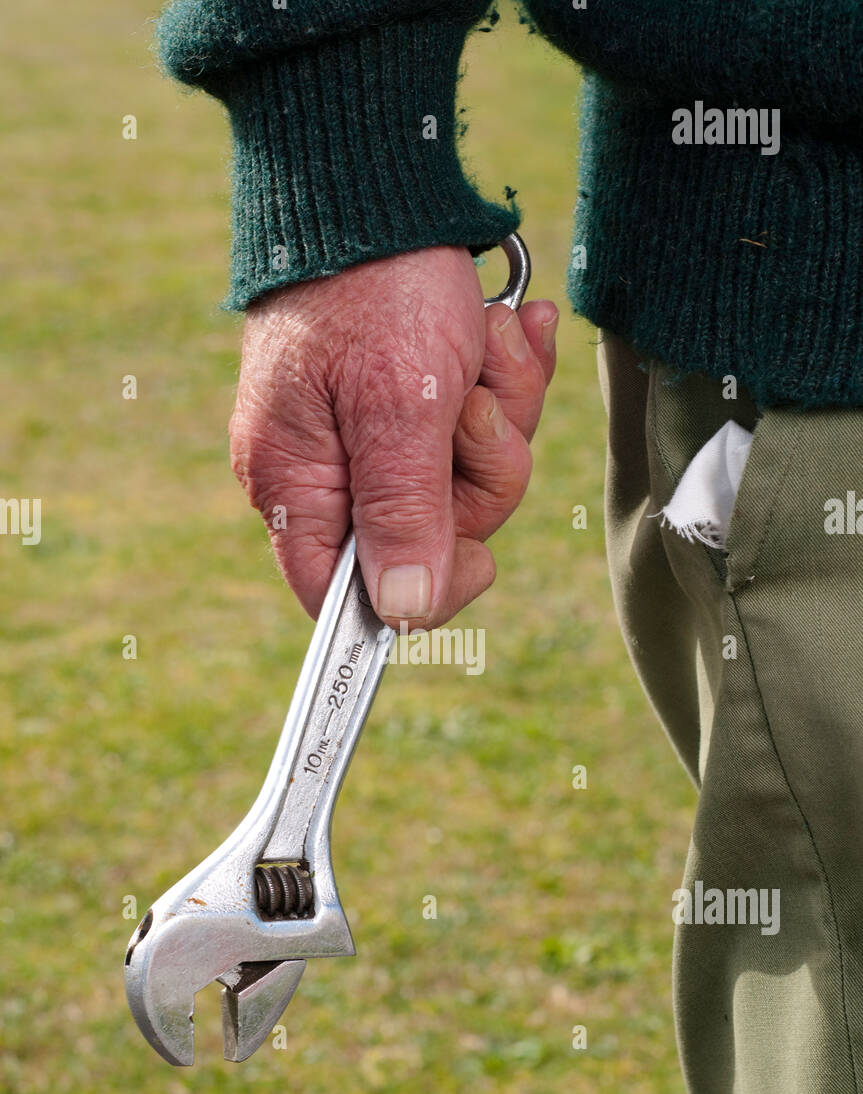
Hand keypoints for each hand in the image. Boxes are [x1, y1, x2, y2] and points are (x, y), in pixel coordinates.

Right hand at [229, 244, 557, 627]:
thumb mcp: (400, 406)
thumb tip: (403, 613)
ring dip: (501, 412)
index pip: (343, 599)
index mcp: (297, 486)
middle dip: (479, 469)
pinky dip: (504, 382)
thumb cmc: (377, 286)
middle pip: (429, 538)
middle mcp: (329, 472)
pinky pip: (478, 427)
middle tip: (471, 404)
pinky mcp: (410, 401)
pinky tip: (502, 329)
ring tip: (485, 345)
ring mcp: (371, 436)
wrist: (382, 177)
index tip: (475, 558)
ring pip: (468, 480)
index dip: (417, 592)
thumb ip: (404, 514)